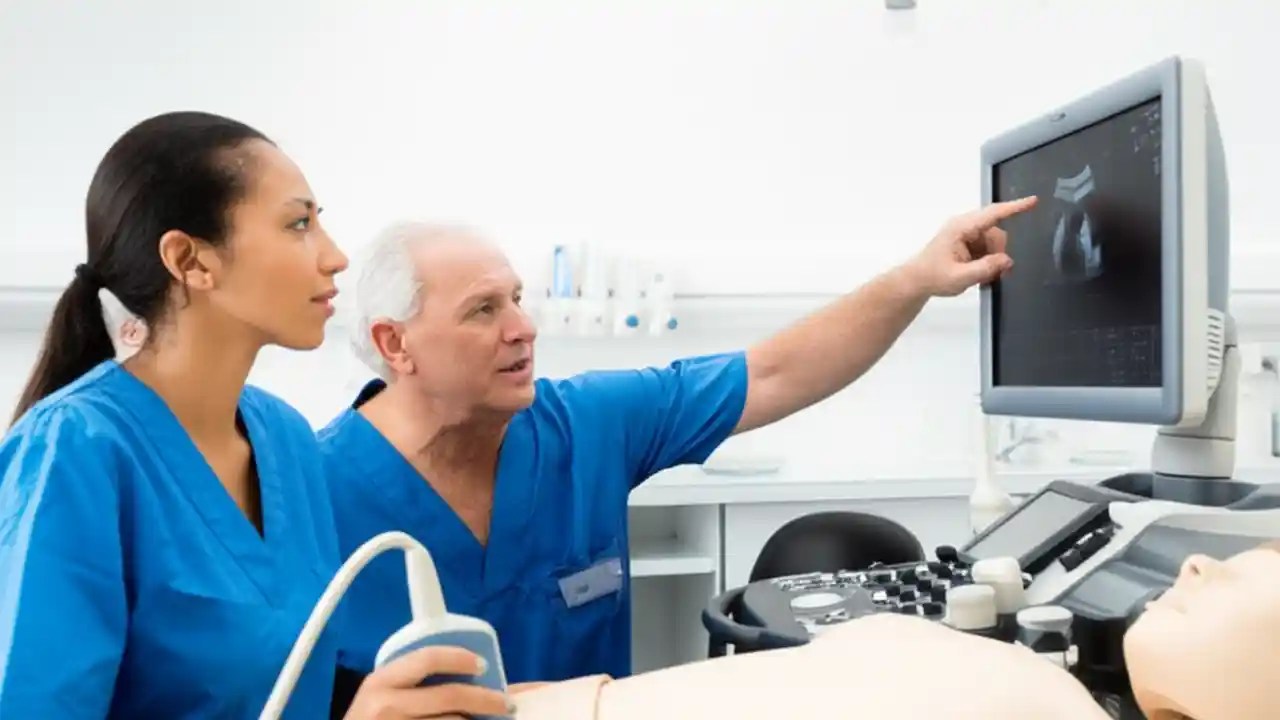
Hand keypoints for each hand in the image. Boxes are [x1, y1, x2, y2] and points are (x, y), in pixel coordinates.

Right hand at [343, 646, 512, 719]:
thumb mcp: (381, 695)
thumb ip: (414, 682)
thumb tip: (473, 670)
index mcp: (381, 681)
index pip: (427, 658)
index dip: (459, 658)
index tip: (483, 664)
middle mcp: (387, 706)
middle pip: (450, 696)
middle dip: (485, 699)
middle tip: (505, 704)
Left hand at [904, 196, 1038, 296]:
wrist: (916, 282)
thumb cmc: (934, 277)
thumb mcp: (960, 277)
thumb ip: (985, 268)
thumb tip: (1007, 260)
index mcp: (961, 227)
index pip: (992, 214)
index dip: (1014, 207)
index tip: (1033, 201)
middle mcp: (964, 226)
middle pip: (996, 233)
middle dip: (999, 253)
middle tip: (995, 275)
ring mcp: (965, 234)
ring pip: (993, 242)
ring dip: (993, 259)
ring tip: (982, 277)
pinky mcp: (966, 243)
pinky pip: (986, 248)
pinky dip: (987, 261)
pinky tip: (979, 274)